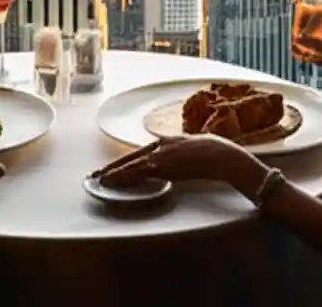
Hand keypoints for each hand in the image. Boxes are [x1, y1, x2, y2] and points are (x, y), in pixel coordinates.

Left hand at [97, 135, 267, 194]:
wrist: (224, 157)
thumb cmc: (219, 153)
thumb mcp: (199, 149)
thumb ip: (187, 154)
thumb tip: (184, 162)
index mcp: (171, 141)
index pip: (144, 152)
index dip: (129, 160)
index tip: (117, 167)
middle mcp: (162, 145)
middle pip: (132, 156)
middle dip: (114, 166)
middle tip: (97, 173)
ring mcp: (161, 154)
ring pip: (131, 164)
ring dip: (113, 172)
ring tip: (99, 179)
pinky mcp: (162, 165)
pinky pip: (137, 171)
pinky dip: (122, 176)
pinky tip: (112, 181)